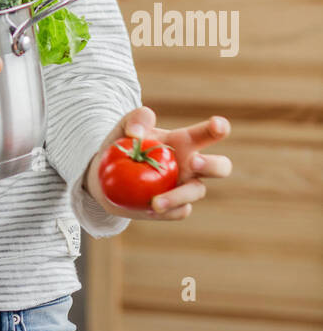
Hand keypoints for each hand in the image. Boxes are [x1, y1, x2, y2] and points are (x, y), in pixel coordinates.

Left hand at [84, 104, 231, 220]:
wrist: (108, 178)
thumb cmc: (124, 146)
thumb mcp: (125, 126)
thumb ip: (135, 119)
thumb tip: (137, 134)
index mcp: (184, 141)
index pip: (208, 133)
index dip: (219, 128)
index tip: (217, 125)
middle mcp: (191, 165)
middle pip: (221, 166)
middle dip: (213, 164)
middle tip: (193, 162)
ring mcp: (185, 187)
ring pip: (198, 191)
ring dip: (179, 196)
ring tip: (155, 202)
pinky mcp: (174, 208)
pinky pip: (181, 212)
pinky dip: (168, 211)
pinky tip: (148, 209)